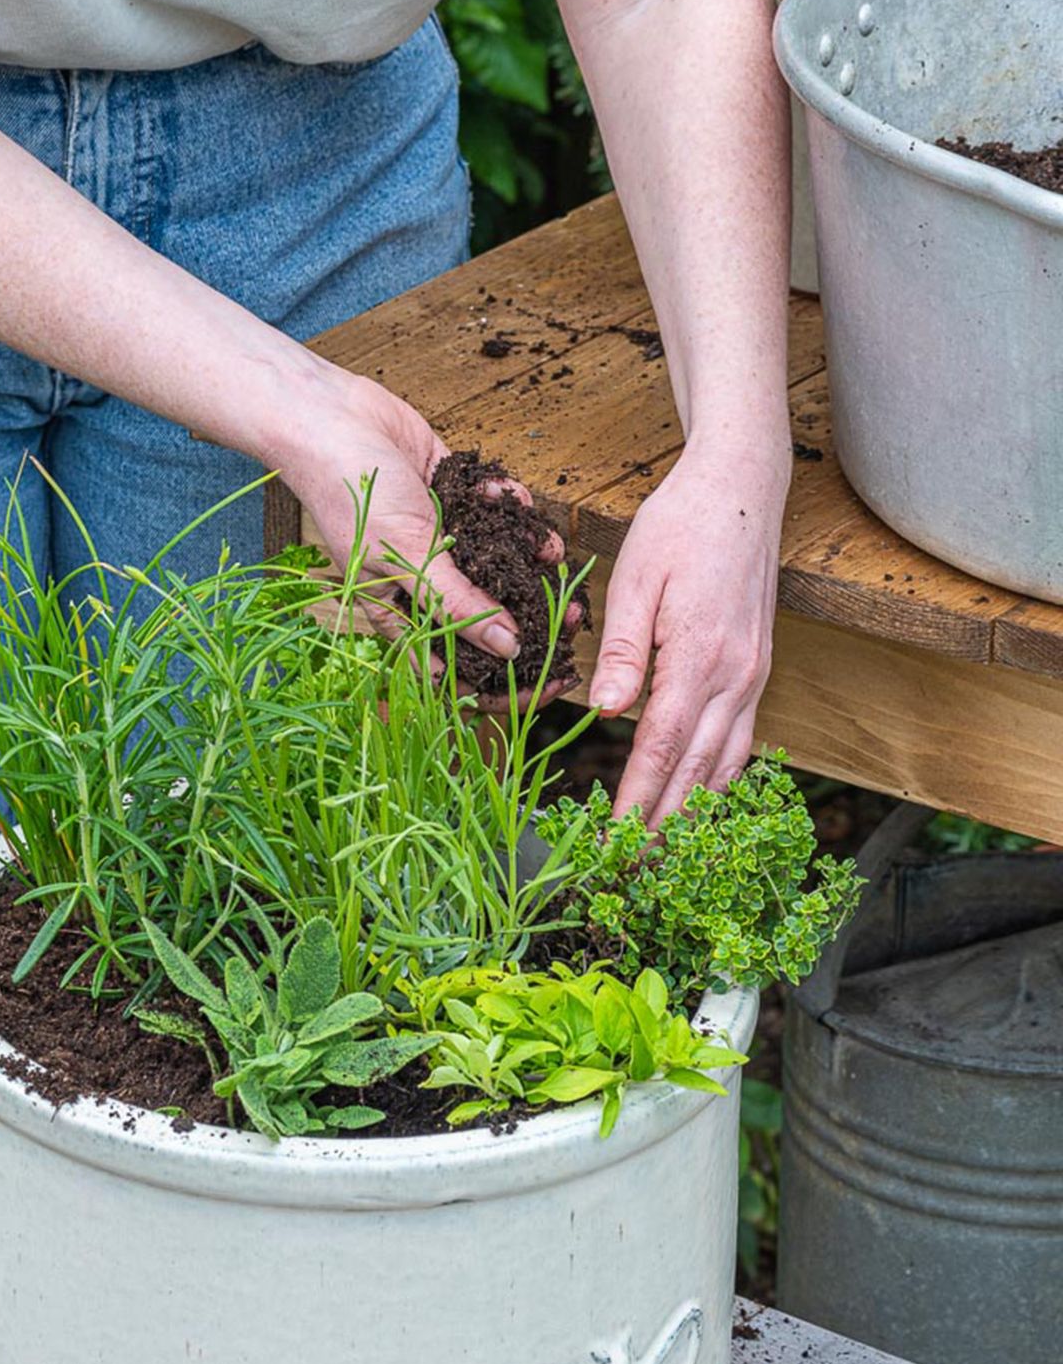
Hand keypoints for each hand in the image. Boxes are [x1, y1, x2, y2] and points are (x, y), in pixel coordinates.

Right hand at [263, 358, 574, 685]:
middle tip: (574, 619)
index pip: (456, 667)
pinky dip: (508, 504)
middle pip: (487, 616)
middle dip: (532, 619)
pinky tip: (511, 495)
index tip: (545, 687)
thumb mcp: (407, 556)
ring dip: (529, 559)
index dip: (500, 685)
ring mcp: (441, 538)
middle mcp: (424, 580)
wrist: (332, 417)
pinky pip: (495, 511)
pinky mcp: (455, 497)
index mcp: (401, 609)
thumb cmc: (351, 493)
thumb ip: (457, 602)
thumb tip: (508, 650)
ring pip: (498, 562)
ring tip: (557, 557)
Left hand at [590, 443, 786, 823]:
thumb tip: (605, 712)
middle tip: (633, 874)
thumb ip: (621, 650)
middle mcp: (737, 677)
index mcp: (699, 656)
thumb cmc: (679, 526)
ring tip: (665, 858)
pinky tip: (699, 803)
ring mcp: (754, 677)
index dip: (636, 803)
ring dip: (695, 816)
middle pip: (697, 773)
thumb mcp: (634, 578)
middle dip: (664, 829)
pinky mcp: (758, 672)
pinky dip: (720, 781)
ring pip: (725, 766)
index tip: (612, 844)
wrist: (742, 490)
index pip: (661, 749)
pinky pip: (741, 742)